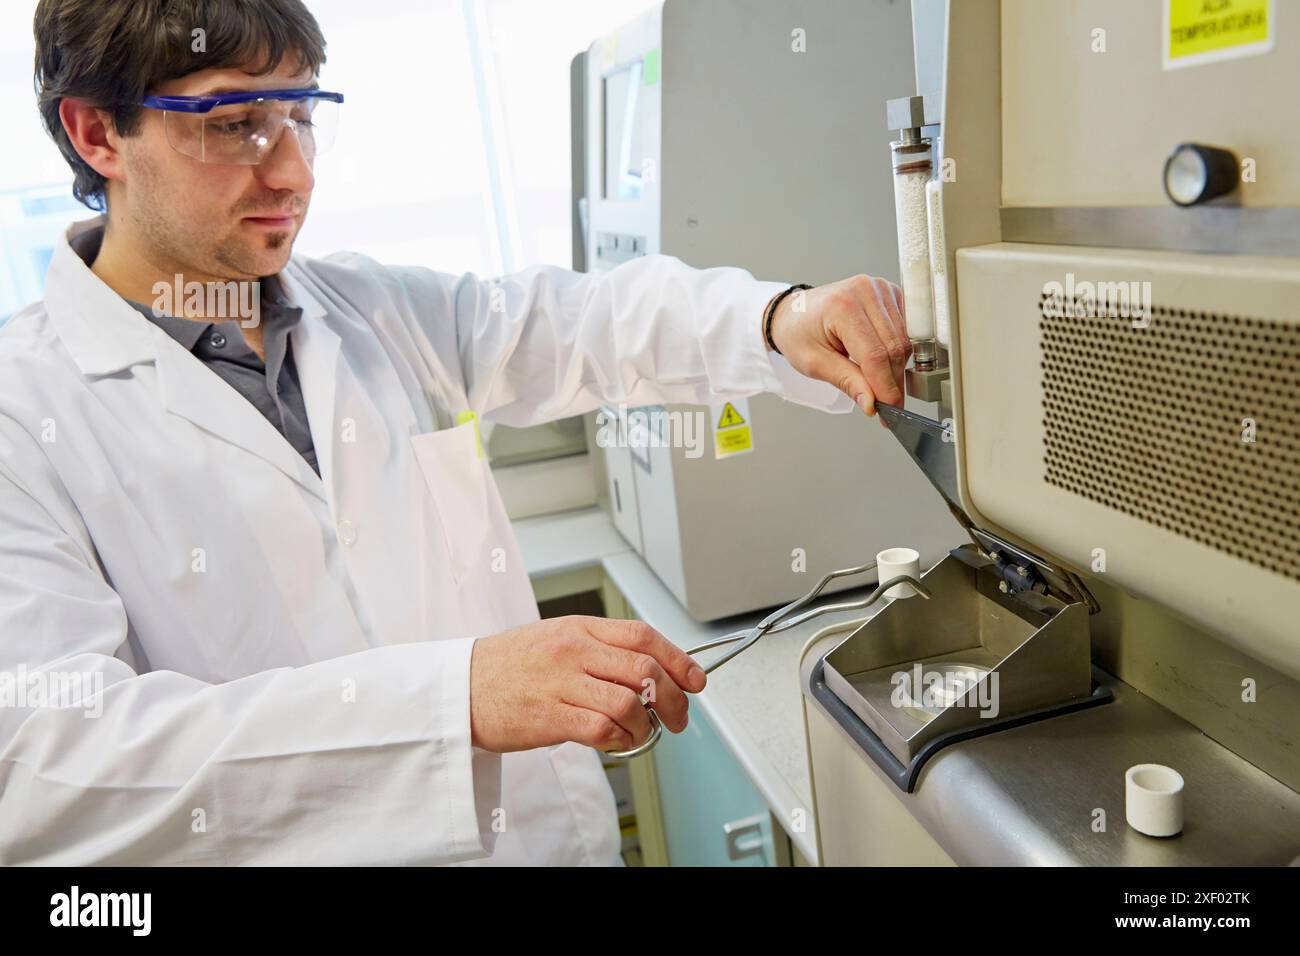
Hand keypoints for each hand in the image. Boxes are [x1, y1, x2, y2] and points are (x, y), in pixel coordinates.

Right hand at [468, 615, 706, 752]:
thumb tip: (649, 670)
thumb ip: (599, 648)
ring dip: (646, 724)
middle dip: (674, 699)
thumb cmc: (508, 666)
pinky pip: (602, 728)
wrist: (460, 686)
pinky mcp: (549, 716)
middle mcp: (573, 650)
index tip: (696, 679)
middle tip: (678, 717)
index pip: (643, 636)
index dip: (679, 659)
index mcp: (579, 627)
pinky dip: (620, 739)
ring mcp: (561, 682)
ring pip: (629, 701)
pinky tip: (617, 742)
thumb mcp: (555, 639)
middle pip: (645, 669)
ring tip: (640, 733)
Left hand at [765, 275, 909, 415]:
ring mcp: (879, 289)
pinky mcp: (889, 293)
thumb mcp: (814, 363)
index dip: (884, 386)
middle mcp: (864, 291)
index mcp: (842, 306)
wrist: (793, 314)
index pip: (875, 354)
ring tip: (879, 385)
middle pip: (894, 348)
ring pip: (904, 341)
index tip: (888, 409)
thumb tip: (871, 402)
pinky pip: (906, 330)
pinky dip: (898, 352)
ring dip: (896, 369)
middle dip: (892, 382)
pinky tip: (884, 362)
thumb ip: (846, 381)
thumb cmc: (798, 333)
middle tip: (886, 406)